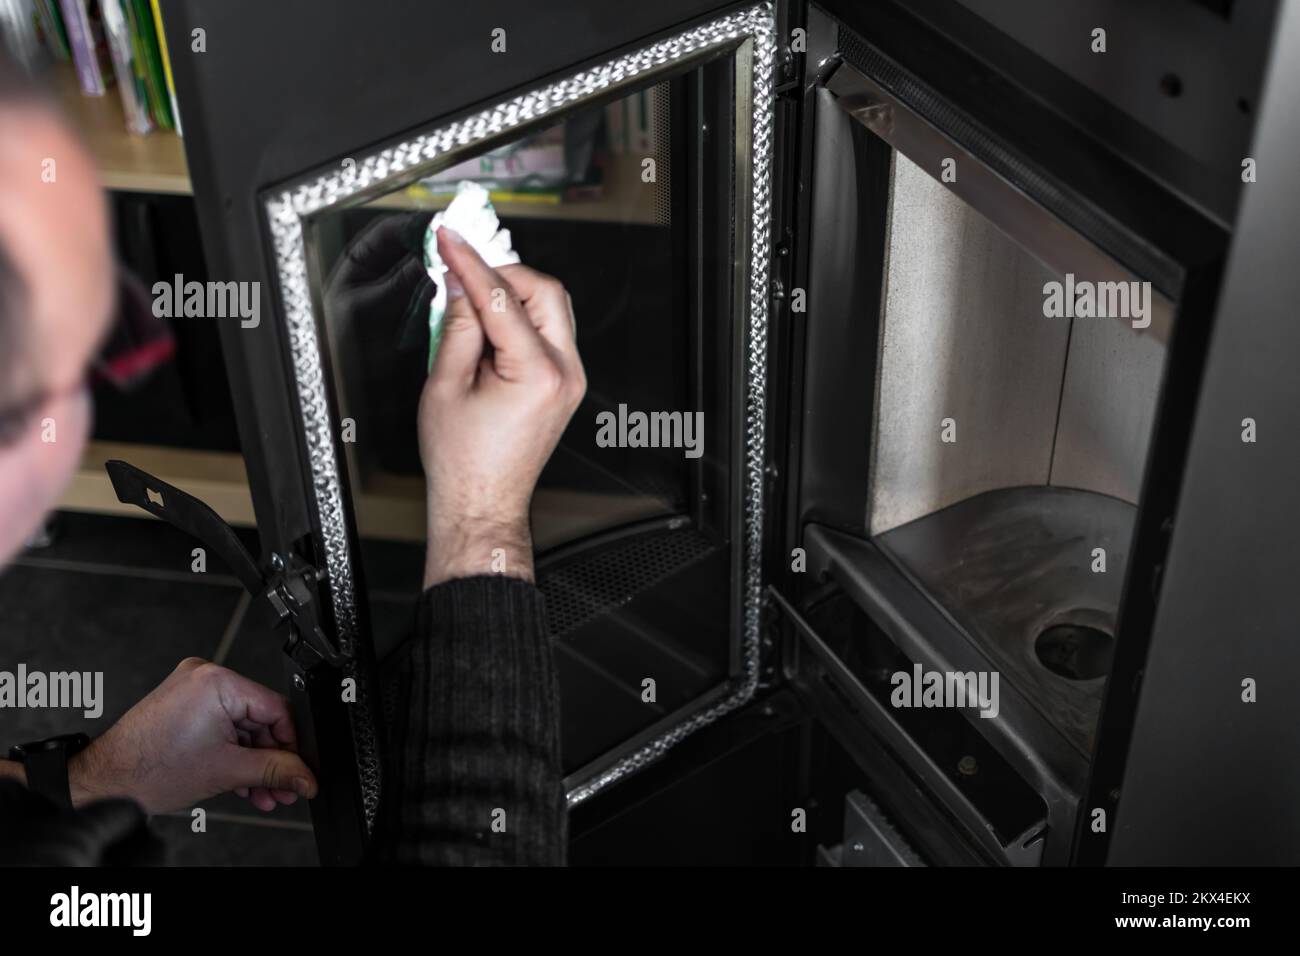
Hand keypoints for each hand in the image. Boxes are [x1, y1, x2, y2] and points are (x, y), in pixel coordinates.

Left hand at [69, 658, 318, 814]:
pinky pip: (223, 726)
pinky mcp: (184, 705)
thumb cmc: (148, 771)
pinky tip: (245, 781)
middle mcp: (204, 677)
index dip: (293, 744)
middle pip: (260, 719)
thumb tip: (307, 776)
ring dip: (254, 763)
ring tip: (264, 792)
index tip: (302, 768)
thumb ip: (277, 771)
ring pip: (242, 727)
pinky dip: (234, 753)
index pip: (277, 709)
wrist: (106, 783)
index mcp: (217, 682)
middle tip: (284, 786)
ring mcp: (192, 690)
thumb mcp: (228, 771)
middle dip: (272, 760)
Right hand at [418, 226, 585, 586]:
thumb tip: (459, 284)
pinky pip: (548, 332)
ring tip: (470, 304)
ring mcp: (571, 379)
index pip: (501, 297)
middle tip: (463, 273)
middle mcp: (564, 373)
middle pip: (544, 291)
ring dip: (512, 295)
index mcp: (537, 373)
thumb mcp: (445, 384)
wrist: (482, 503)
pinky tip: (487, 328)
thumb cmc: (464, 462)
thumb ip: (456, 326)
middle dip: (503, 274)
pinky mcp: (565, 384)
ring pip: (551, 308)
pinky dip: (519, 318)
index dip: (470, 262)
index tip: (450, 239)